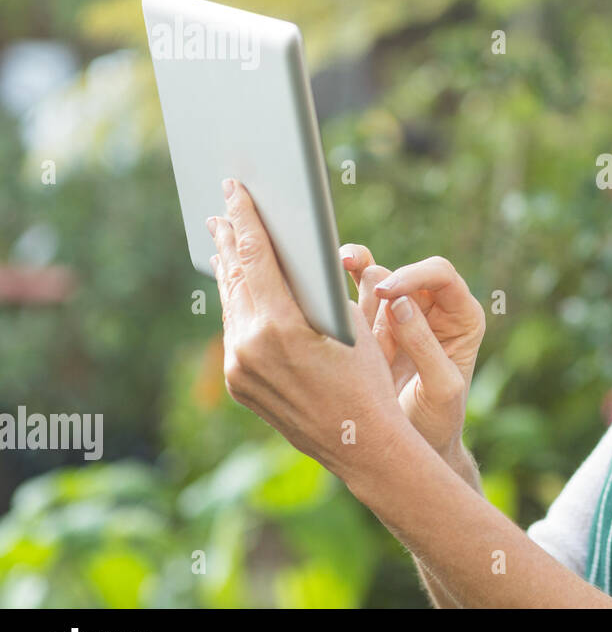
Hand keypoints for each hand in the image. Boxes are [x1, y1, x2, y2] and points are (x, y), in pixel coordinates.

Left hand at [206, 179, 407, 483]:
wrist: (362, 442)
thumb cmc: (368, 376)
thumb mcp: (350, 321)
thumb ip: (313, 287)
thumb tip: (287, 256)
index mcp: (279, 325)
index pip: (256, 256)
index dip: (245, 218)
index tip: (234, 189)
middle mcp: (249, 347)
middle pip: (236, 277)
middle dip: (231, 240)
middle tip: (222, 207)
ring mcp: (239, 369)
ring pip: (232, 305)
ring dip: (230, 271)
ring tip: (225, 242)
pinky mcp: (238, 384)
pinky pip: (235, 331)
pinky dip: (238, 304)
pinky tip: (239, 288)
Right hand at [338, 242, 485, 462]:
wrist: (413, 446)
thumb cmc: (437, 420)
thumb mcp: (440, 388)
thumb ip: (424, 345)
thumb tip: (398, 303)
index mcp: (462, 316)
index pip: (440, 274)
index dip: (412, 276)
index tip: (386, 293)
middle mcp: (433, 307)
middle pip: (403, 271)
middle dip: (380, 290)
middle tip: (366, 322)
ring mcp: (401, 312)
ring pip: (374, 278)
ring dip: (357, 295)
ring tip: (355, 328)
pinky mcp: (372, 321)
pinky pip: (355, 293)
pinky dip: (338, 289)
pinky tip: (322, 288)